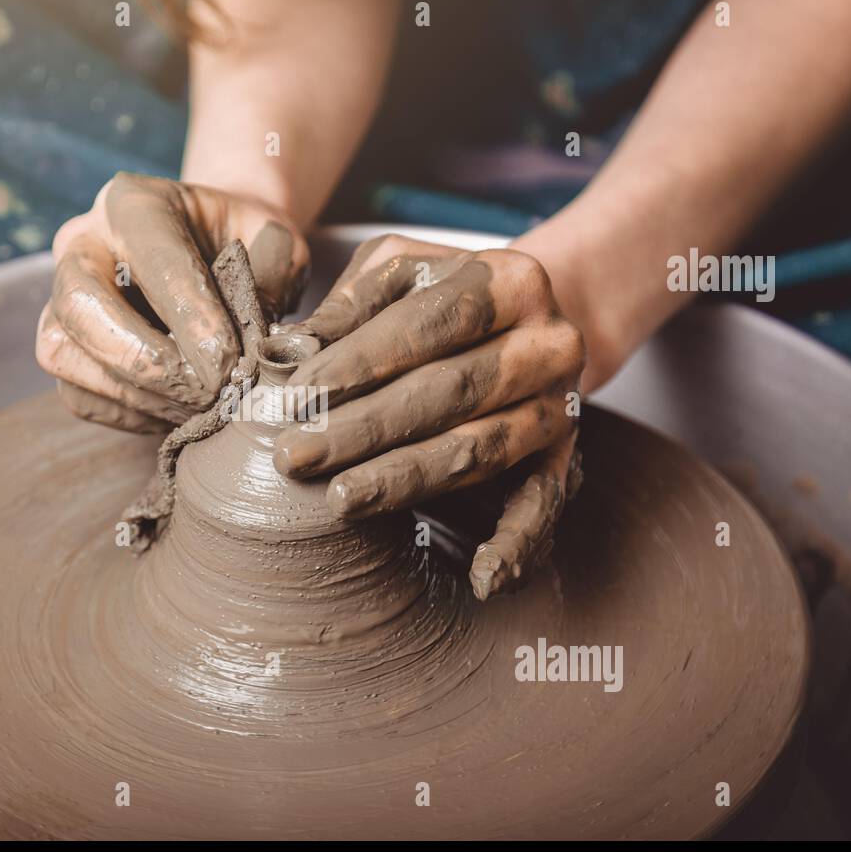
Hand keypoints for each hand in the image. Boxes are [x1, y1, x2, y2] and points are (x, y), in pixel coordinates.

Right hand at [35, 172, 309, 432]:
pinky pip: (78, 393)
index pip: (153, 260)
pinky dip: (130, 413)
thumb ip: (271, 283)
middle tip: (203, 389)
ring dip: (135, 393)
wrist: (222, 248)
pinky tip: (179, 411)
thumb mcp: (277, 243)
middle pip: (80, 303)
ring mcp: (62, 296)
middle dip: (142, 359)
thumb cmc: (248, 244)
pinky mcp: (64, 346)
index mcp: (135, 203)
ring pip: (62, 353)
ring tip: (198, 406)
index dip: (191, 317)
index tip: (230, 362)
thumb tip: (259, 348)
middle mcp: (83, 243)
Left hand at [273, 234, 584, 599]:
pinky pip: (543, 509)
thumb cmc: (442, 298)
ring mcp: (560, 406)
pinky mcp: (563, 459)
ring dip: (406, 481)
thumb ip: (349, 305)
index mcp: (512, 281)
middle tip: (295, 456)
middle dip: (366, 428)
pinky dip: (516, 546)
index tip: (298, 396)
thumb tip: (287, 351)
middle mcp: (548, 343)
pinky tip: (482, 578)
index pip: (430, 323)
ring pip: (479, 450)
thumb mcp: (399, 273)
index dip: (361, 361)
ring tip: (340, 500)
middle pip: (451, 390)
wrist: (532, 326)